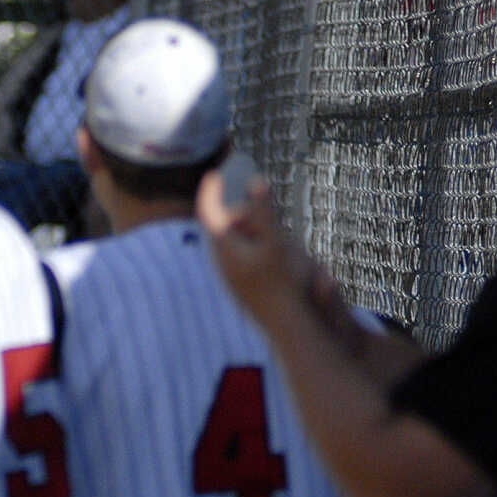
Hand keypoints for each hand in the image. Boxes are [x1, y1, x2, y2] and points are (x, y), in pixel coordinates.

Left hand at [196, 169, 314, 326]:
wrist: (286, 324)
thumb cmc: (282, 282)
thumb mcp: (275, 242)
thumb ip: (264, 212)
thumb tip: (255, 180)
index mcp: (225, 248)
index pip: (209, 213)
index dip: (211, 191)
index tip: (213, 173)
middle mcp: (222, 261)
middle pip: (218, 225)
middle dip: (225, 202)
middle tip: (231, 181)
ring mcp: (231, 274)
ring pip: (228, 240)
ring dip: (236, 221)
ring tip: (246, 203)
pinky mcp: (241, 283)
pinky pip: (236, 253)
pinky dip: (244, 237)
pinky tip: (256, 235)